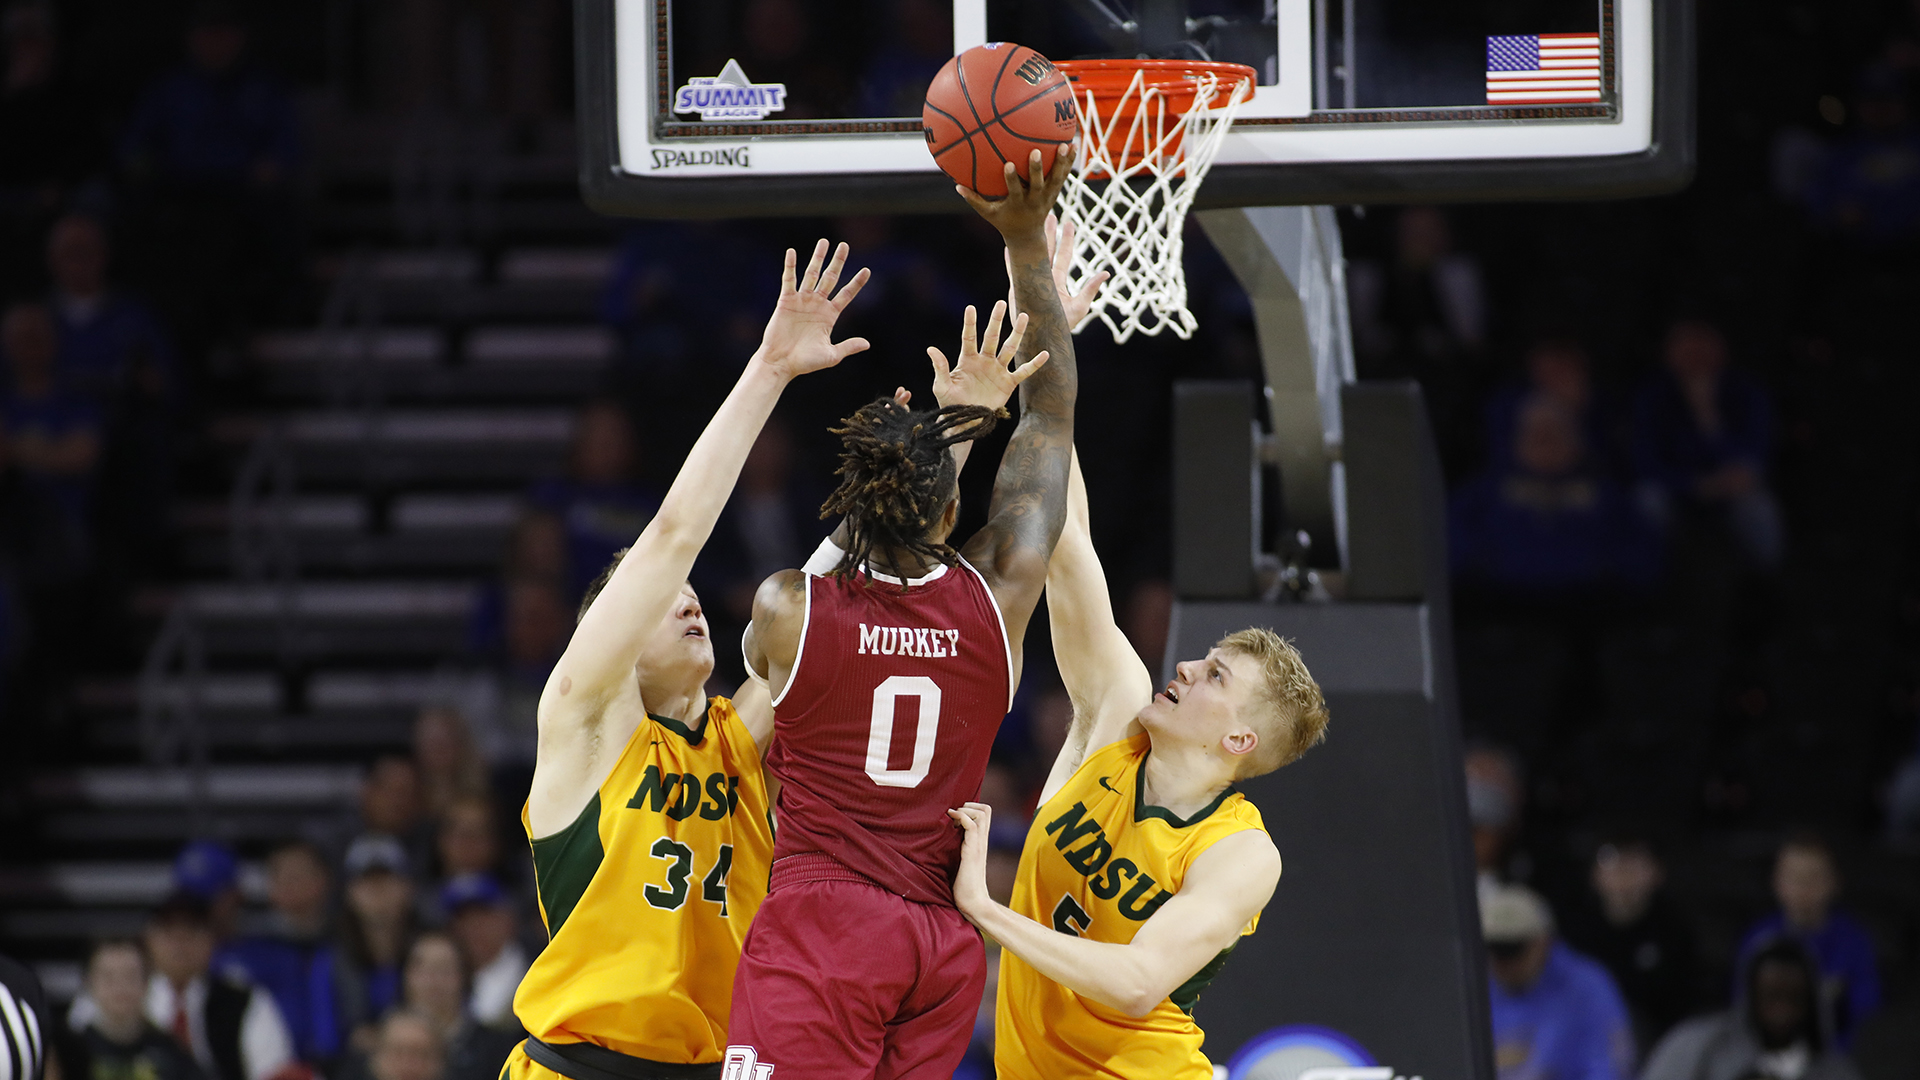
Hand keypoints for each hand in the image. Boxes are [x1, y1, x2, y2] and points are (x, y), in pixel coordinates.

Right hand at [754, 239, 872, 379]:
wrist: (781, 363)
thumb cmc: (805, 362)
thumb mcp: (831, 355)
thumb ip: (848, 346)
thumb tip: (867, 344)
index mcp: (830, 315)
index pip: (846, 295)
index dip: (856, 283)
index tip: (867, 270)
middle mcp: (817, 304)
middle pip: (830, 278)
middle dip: (838, 262)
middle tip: (844, 245)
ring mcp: (802, 301)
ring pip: (812, 274)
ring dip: (818, 258)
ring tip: (824, 242)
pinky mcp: (786, 301)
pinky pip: (789, 280)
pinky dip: (790, 266)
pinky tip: (792, 252)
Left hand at [928, 301, 1049, 412]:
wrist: (965, 421)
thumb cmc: (950, 402)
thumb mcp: (942, 385)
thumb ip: (939, 367)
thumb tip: (930, 348)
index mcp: (968, 359)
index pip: (968, 337)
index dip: (970, 323)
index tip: (970, 308)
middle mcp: (984, 361)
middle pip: (992, 337)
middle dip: (996, 321)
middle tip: (1001, 303)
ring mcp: (998, 370)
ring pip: (1009, 348)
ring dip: (1017, 333)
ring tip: (1024, 316)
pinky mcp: (1008, 383)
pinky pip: (1023, 372)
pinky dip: (1034, 364)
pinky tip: (1045, 354)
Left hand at [947, 801, 994, 921]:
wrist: (973, 903)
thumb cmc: (964, 886)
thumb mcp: (960, 862)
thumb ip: (957, 850)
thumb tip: (942, 843)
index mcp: (980, 842)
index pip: (985, 814)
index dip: (971, 808)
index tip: (955, 816)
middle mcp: (982, 841)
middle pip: (986, 809)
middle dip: (969, 805)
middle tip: (955, 815)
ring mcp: (979, 845)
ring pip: (982, 813)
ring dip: (965, 810)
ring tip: (953, 819)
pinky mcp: (972, 852)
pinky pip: (971, 826)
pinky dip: (961, 817)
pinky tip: (950, 823)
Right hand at [958, 145, 1076, 246]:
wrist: (1027, 236)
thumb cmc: (1005, 221)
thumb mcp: (988, 214)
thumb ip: (974, 200)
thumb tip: (956, 185)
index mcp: (1019, 204)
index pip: (1015, 191)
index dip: (1012, 179)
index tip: (1008, 164)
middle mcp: (1035, 200)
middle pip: (1038, 184)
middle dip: (1037, 169)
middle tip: (1036, 151)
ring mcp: (1047, 197)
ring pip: (1056, 179)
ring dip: (1061, 163)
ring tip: (1065, 145)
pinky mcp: (1055, 193)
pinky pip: (1063, 176)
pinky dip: (1069, 162)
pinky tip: (1073, 145)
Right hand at [1007, 213, 1108, 329]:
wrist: (1043, 338)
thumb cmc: (1062, 326)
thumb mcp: (1079, 307)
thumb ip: (1090, 289)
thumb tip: (1106, 272)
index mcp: (1059, 280)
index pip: (1063, 255)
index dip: (1066, 239)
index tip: (1069, 222)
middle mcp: (1044, 277)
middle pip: (1047, 250)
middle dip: (1048, 232)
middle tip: (1048, 214)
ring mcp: (1030, 281)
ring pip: (1031, 255)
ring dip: (1031, 240)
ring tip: (1029, 224)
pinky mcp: (1018, 288)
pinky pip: (1013, 271)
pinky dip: (1011, 259)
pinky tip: (1009, 247)